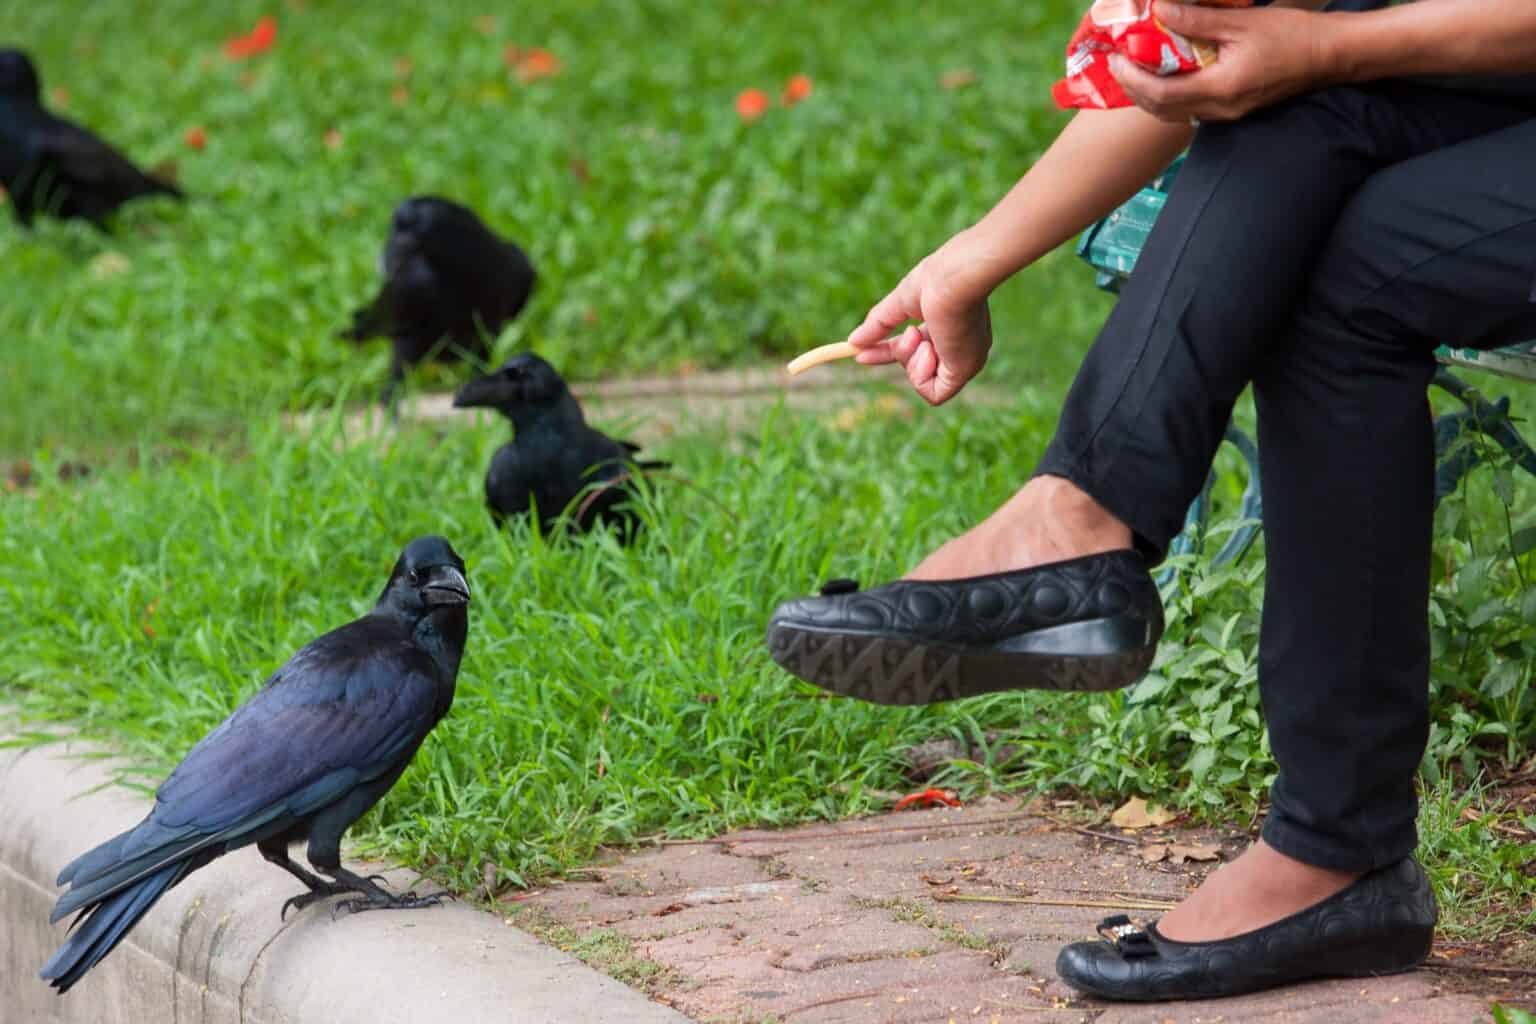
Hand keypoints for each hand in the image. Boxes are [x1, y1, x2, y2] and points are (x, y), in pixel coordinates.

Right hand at [846, 229, 998, 405]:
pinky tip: (928, 350)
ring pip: (923, 380)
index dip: (887, 352)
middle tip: (909, 333)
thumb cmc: (935, 282)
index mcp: (949, 327)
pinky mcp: (963, 373)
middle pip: (917, 365)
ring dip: (910, 359)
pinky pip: (934, 394)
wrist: (955, 281)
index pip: (915, 348)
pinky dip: (920, 375)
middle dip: (901, 352)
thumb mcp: (899, 304)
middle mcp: (959, 347)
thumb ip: (878, 324)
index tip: (861, 355)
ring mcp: (963, 362)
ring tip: (919, 335)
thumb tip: (853, 341)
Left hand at [1110, 1, 1337, 122]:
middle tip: (1115, 64)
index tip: (1116, 59)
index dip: (1133, 79)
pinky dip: (1168, 96)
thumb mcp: (1242, 22)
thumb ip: (1197, 20)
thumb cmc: (1291, 35)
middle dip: (1133, 90)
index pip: (1162, 94)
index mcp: (1221, 89)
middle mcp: (1219, 109)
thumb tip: (1159, 9)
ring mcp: (1226, 113)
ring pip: (1173, 113)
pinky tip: (1161, 76)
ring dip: (1147, 96)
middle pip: (1161, 110)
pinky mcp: (1231, 109)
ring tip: (1131, 71)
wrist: (1329, 55)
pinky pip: (1189, 109)